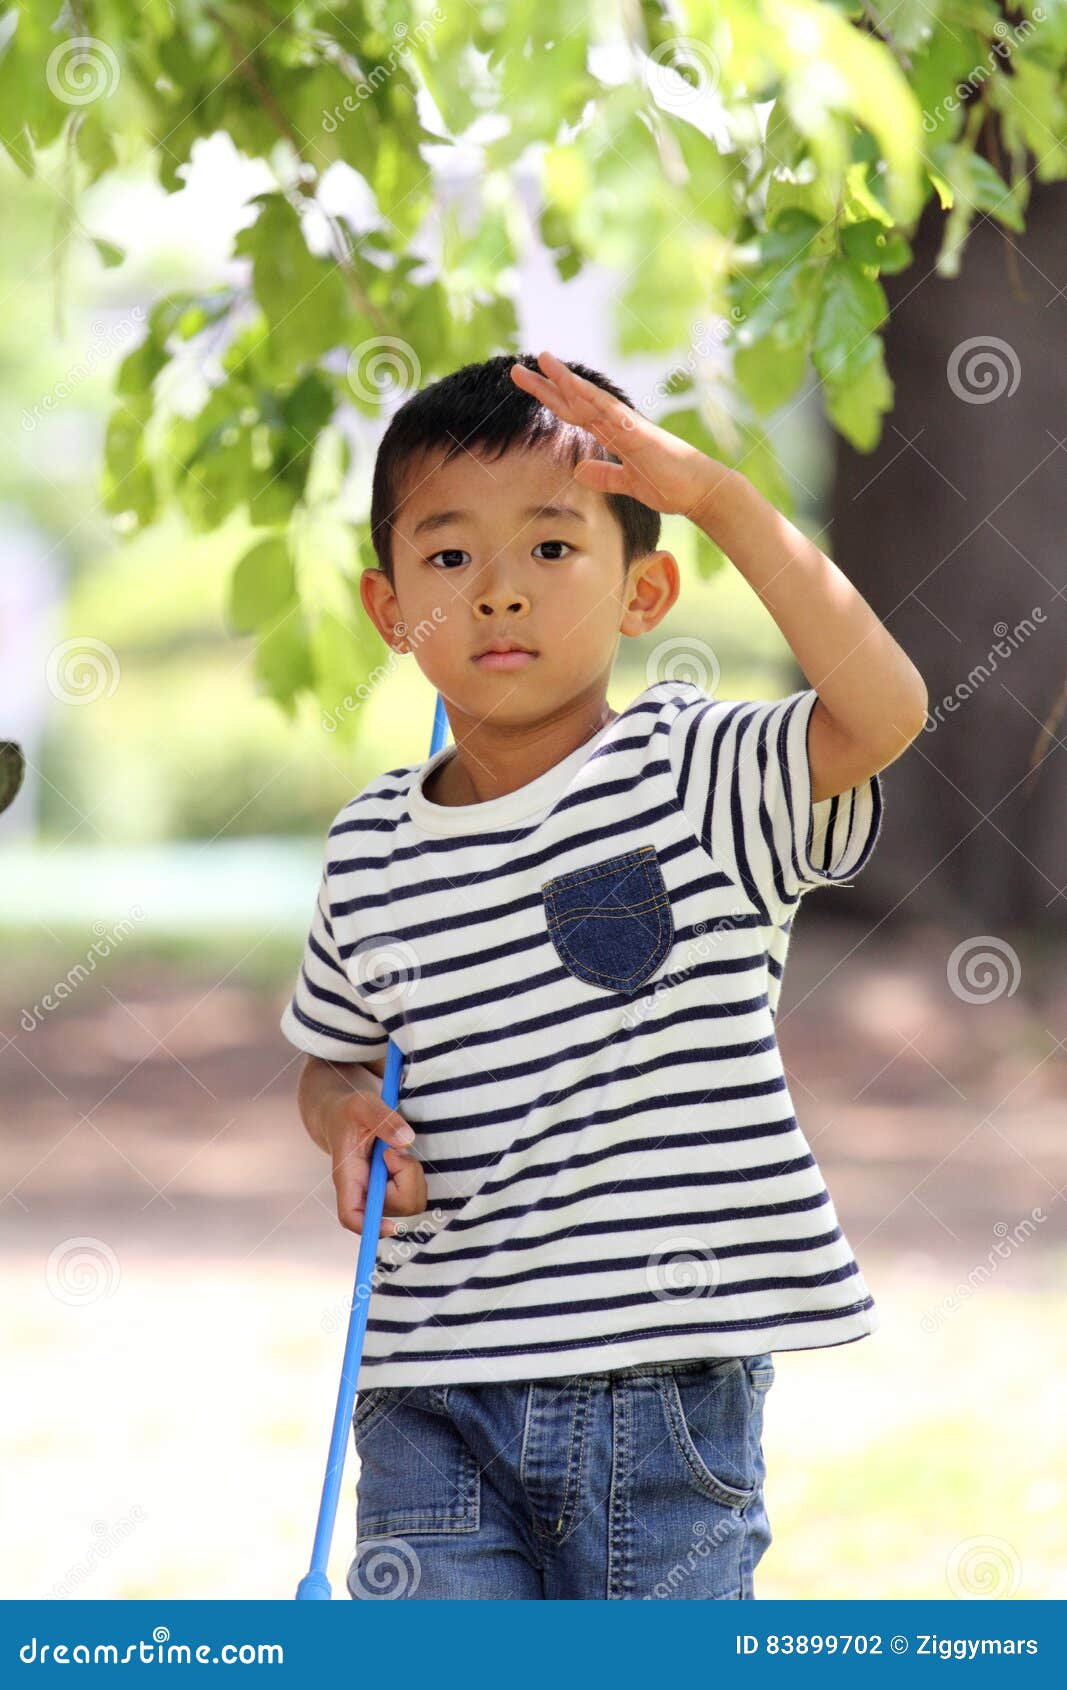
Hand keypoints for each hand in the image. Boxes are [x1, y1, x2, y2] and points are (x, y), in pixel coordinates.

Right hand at [319, 1090, 427, 1238]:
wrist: (344, 1116)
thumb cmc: (350, 1113)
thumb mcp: (363, 1105)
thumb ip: (383, 1120)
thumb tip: (406, 1141)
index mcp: (348, 1177)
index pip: (351, 1215)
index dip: (370, 1226)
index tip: (391, 1224)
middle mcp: (362, 1191)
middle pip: (394, 1208)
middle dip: (406, 1178)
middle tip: (393, 1151)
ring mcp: (378, 1192)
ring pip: (409, 1202)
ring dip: (412, 1175)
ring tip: (396, 1150)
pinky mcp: (391, 1187)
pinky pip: (414, 1192)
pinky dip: (415, 1174)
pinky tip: (401, 1156)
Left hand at [509, 350, 736, 521]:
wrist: (700, 490)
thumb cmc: (670, 485)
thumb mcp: (628, 485)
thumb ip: (605, 476)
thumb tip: (578, 469)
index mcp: (615, 434)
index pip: (575, 412)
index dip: (551, 397)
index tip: (529, 384)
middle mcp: (619, 423)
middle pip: (575, 399)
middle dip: (546, 385)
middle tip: (518, 369)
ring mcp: (629, 426)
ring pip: (591, 398)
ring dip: (566, 381)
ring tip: (543, 362)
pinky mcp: (639, 435)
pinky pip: (611, 414)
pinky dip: (592, 399)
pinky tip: (574, 387)